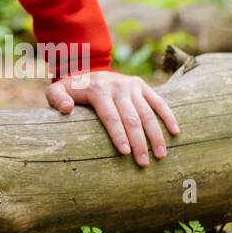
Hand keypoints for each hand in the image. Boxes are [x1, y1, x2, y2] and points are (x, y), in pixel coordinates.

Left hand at [45, 69, 179, 166]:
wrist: (88, 69)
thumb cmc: (72, 90)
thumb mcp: (57, 91)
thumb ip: (57, 99)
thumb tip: (67, 109)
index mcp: (98, 90)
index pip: (110, 116)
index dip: (118, 135)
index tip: (125, 153)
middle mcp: (117, 86)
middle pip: (131, 118)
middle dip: (139, 142)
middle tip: (144, 163)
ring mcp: (131, 85)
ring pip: (147, 112)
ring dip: (156, 134)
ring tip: (161, 155)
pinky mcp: (142, 86)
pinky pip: (159, 101)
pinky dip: (168, 116)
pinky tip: (175, 132)